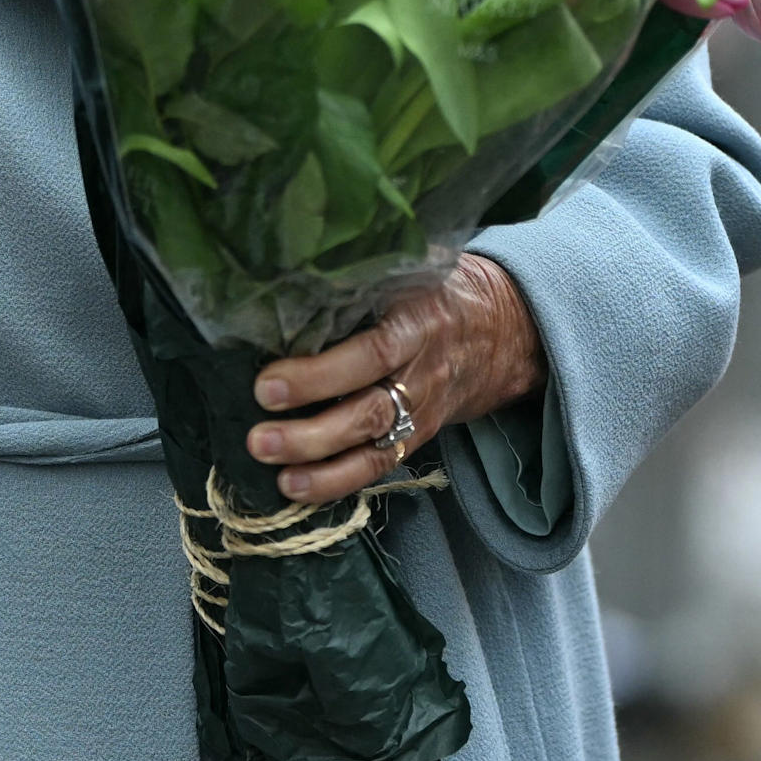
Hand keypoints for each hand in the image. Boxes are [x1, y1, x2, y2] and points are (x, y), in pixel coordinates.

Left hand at [247, 252, 544, 505]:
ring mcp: (422, 409)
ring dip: (322, 468)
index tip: (267, 384)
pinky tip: (298, 489)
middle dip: (312, 433)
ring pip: (376, 447)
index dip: (320, 375)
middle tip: (259, 438)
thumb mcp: (406, 271)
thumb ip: (356, 277)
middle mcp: (422, 372)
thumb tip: (277, 273)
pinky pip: (381, 465)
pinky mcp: (418, 435)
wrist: (501, 328)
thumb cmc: (431, 290)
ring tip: (278, 476)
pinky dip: (340, 482)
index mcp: (417, 322)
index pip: (372, 354)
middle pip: (371, 411)